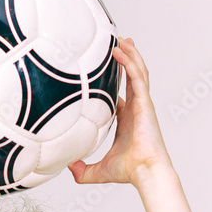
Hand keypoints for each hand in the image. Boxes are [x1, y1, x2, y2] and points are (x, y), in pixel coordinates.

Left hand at [68, 37, 170, 185]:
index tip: (107, 72)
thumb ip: (83, 170)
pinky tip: (120, 50)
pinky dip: (129, 61)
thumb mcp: (98, 170)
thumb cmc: (129, 171)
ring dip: (130, 54)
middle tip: (120, 44)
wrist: (145, 171)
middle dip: (127, 60)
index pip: (121, 95)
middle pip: (132, 78)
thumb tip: (67, 167)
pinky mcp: (145, 102)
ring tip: (122, 39)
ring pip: (137, 72)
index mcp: (127, 120)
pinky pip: (137, 76)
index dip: (115, 82)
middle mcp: (136, 109)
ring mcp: (142, 104)